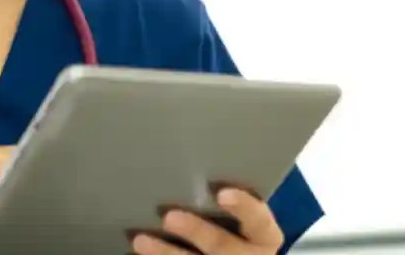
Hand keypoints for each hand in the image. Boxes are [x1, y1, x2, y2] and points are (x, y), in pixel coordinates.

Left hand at [130, 188, 283, 254]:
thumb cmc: (238, 228)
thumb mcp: (244, 218)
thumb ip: (229, 200)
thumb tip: (190, 159)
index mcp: (264, 236)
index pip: (259, 221)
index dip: (243, 207)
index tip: (222, 193)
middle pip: (223, 247)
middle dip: (196, 232)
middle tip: (169, 216)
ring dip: (167, 254)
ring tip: (141, 241)